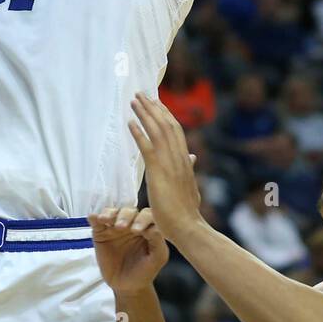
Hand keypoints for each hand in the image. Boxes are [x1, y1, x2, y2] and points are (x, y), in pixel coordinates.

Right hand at [89, 206, 168, 293]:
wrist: (128, 286)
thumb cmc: (146, 270)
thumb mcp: (158, 257)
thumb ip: (157, 241)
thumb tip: (151, 227)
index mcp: (147, 226)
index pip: (146, 214)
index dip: (142, 219)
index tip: (137, 231)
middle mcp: (132, 223)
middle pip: (129, 211)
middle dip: (125, 216)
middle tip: (122, 227)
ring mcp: (115, 227)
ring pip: (113, 212)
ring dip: (110, 213)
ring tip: (106, 220)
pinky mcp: (101, 233)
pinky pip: (97, 222)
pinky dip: (94, 217)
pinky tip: (94, 218)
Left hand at [128, 94, 203, 244]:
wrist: (187, 227)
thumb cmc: (186, 211)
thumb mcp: (190, 185)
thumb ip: (189, 169)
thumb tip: (192, 157)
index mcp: (185, 159)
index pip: (175, 130)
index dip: (165, 114)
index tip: (155, 101)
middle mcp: (179, 157)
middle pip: (166, 124)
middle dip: (153, 107)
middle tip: (140, 94)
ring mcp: (170, 164)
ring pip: (157, 132)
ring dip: (144, 114)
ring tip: (134, 101)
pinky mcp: (158, 173)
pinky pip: (147, 148)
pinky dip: (139, 133)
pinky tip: (130, 123)